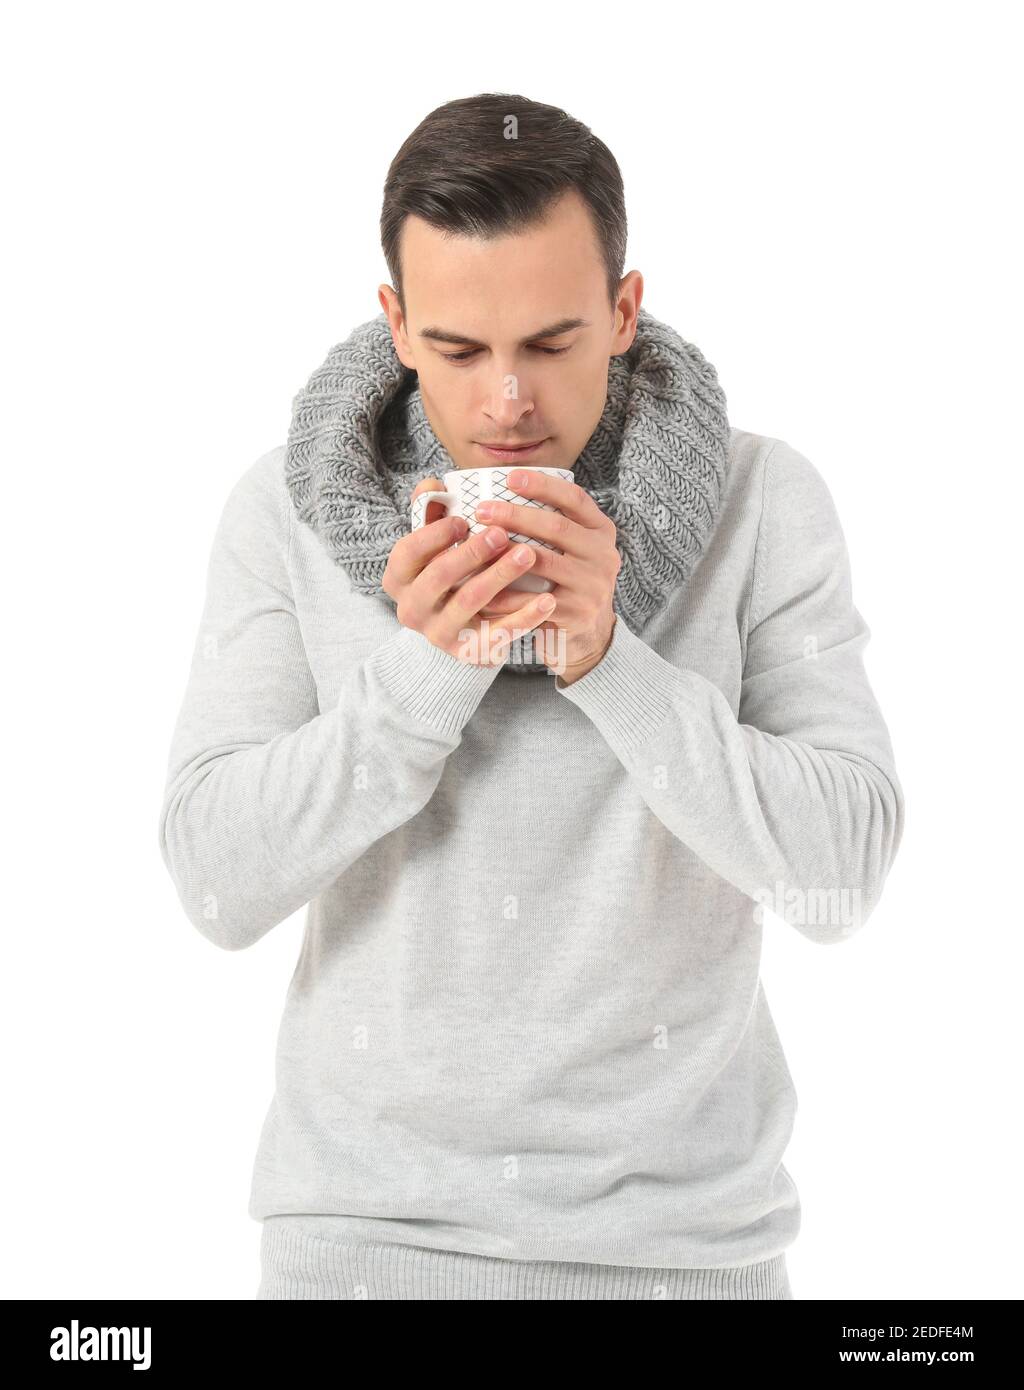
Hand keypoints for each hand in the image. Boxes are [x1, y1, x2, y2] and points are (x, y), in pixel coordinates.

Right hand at [381, 478, 558, 667]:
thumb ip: (431, 513)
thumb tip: (433, 483)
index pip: (407, 552)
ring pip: (470, 601)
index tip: (462, 520)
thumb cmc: (451, 574)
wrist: (462, 632)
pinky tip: (548, 599)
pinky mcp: (468, 653)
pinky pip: (499, 634)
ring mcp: (439, 634)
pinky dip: (525, 617)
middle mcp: (412, 609)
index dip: (433, 535)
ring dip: (500, 576)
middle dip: (472, 552)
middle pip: (439, 576)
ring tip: (529, 554)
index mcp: (398, 579)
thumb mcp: (435, 546)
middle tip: (503, 533)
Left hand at [471, 469, 619, 680]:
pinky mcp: (577, 613)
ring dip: (504, 550)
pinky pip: (533, 598)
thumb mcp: (574, 548)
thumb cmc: (568, 580)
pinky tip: (480, 584)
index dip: (543, 485)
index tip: (510, 477)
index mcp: (602, 531)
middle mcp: (604, 555)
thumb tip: (502, 488)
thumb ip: (554, 524)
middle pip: (556, 527)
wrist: (589, 632)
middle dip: (515, 515)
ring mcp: (593, 586)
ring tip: (476, 543)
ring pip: (542, 561)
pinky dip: (504, 591)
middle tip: (482, 510)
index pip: (575, 499)